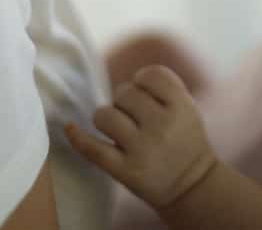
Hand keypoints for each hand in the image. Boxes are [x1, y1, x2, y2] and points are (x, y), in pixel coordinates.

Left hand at [65, 66, 217, 211]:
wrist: (191, 185)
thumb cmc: (185, 140)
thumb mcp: (188, 108)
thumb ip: (166, 86)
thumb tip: (132, 77)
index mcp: (181, 107)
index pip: (150, 75)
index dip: (142, 80)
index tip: (144, 92)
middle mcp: (161, 126)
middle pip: (124, 93)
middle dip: (125, 101)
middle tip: (134, 116)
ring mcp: (141, 149)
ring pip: (104, 115)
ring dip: (106, 117)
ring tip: (117, 127)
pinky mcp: (124, 170)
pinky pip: (92, 148)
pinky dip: (77, 136)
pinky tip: (70, 127)